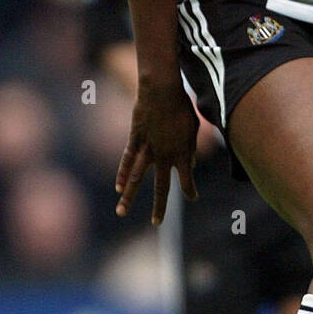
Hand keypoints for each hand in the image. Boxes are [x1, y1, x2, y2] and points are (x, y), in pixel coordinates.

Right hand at [115, 81, 198, 224]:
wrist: (162, 90)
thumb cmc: (182, 107)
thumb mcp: (193, 128)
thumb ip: (190, 148)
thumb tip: (190, 164)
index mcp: (182, 153)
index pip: (187, 180)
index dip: (191, 190)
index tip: (193, 197)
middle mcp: (164, 156)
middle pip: (161, 187)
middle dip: (159, 206)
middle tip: (156, 223)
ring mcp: (148, 149)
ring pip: (137, 178)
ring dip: (130, 197)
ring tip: (121, 213)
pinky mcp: (135, 140)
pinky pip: (128, 160)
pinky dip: (123, 174)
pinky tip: (119, 188)